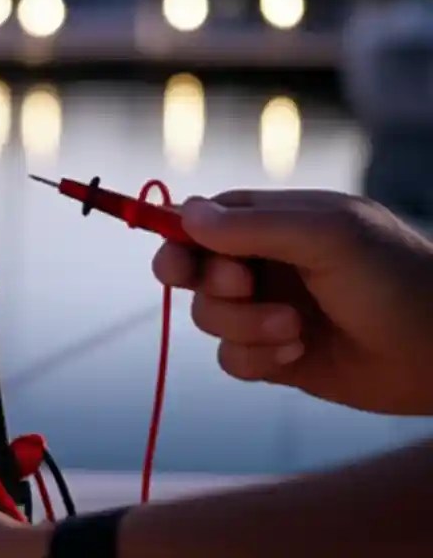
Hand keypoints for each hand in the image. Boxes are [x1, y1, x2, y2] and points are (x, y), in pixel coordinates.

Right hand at [154, 190, 432, 414]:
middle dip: (206, 282)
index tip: (178, 257)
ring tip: (293, 327)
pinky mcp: (273, 356)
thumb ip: (252, 225)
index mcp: (273, 220)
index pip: (200, 218)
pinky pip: (230, 358)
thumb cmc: (394, 280)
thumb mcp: (327, 235)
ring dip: (244, 324)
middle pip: (190, 268)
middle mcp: (263, 262)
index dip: (178, 236)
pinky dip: (256, 358)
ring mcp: (265, 309)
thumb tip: (185, 214)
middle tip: (237, 285)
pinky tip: (298, 353)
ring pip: (207, 317)